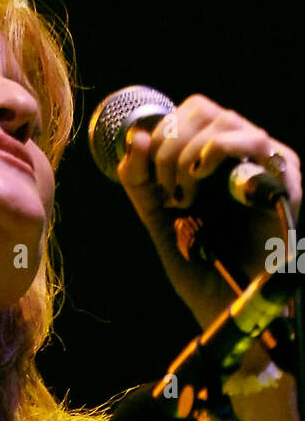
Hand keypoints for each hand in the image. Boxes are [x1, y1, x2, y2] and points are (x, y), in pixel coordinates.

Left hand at [115, 95, 300, 330]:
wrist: (231, 310)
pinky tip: (200, 182)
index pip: (186, 114)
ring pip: (225, 121)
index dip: (158, 135)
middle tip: (166, 190)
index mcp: (214, 160)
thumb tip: (134, 137)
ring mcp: (266, 166)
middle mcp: (242, 157)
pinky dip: (216, 151)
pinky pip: (253, 143)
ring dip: (188, 154)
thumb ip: (141, 182)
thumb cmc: (202, 269)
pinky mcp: (285, 181)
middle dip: (169, 144)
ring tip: (184, 196)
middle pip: (203, 109)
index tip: (147, 179)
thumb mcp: (159, 221)